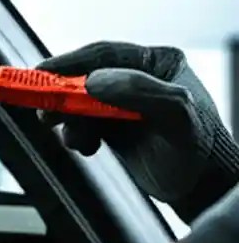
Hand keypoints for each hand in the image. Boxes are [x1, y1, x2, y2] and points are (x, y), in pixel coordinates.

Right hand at [37, 41, 238, 221]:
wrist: (201, 189)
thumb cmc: (199, 149)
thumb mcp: (176, 116)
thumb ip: (139, 91)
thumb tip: (93, 82)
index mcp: (157, 62)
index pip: (106, 54)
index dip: (70, 61)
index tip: (42, 73)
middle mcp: (138, 77)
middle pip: (86, 76)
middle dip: (64, 95)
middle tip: (45, 110)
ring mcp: (123, 102)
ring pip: (79, 101)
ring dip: (69, 119)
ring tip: (73, 138)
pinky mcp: (112, 125)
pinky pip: (82, 122)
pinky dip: (77, 134)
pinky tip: (86, 147)